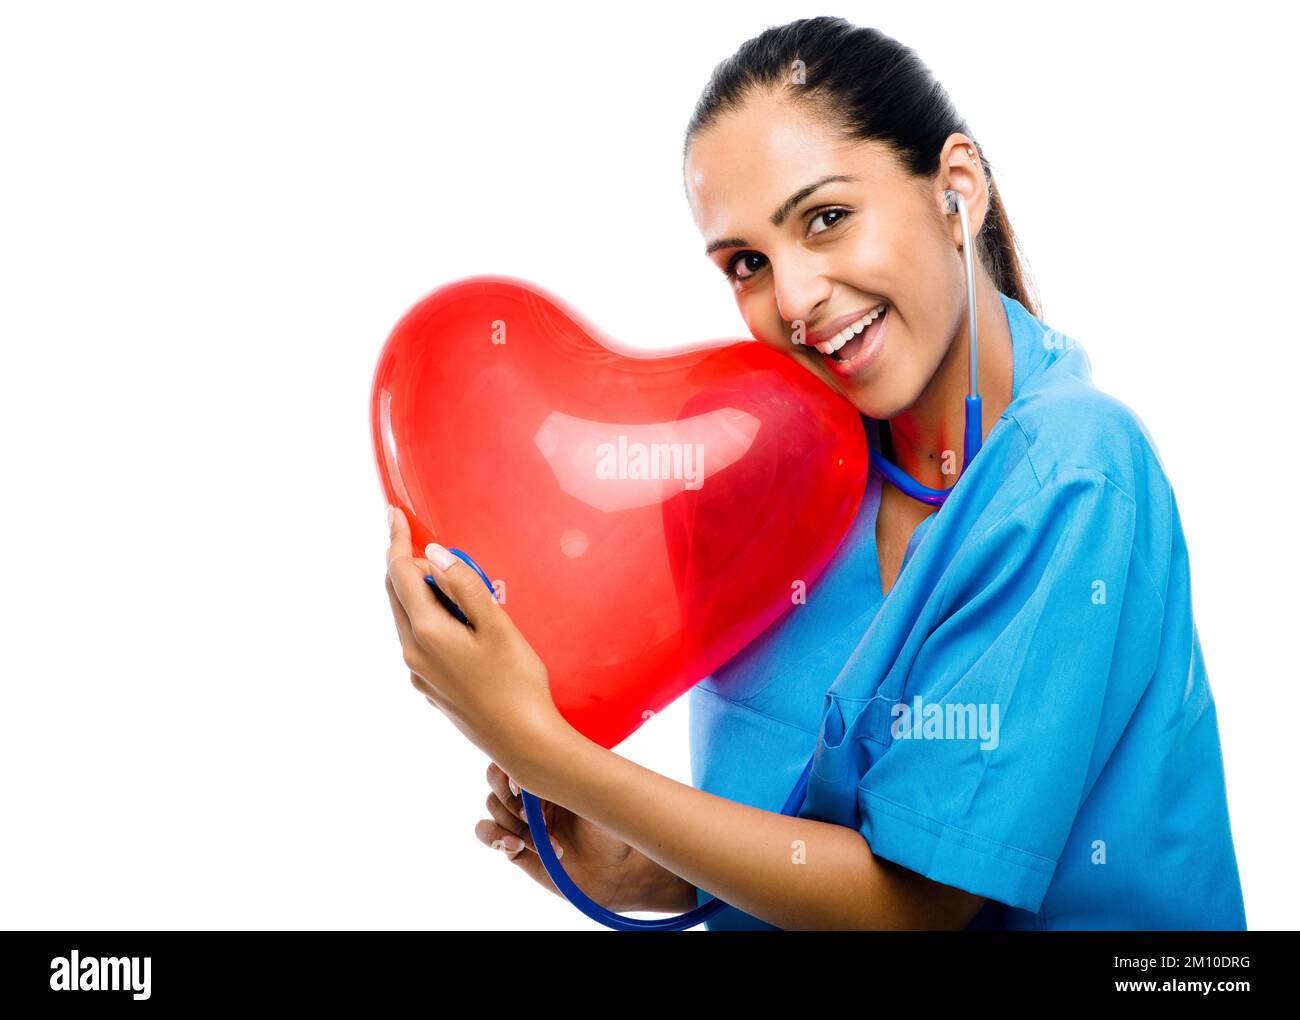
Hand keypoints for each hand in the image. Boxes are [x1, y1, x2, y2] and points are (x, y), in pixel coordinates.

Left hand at [384, 504, 564, 779]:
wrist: (524, 743)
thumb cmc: (518, 684)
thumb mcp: (497, 626)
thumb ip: (465, 585)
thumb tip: (435, 554)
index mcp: (427, 632)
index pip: (401, 573)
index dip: (398, 540)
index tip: (394, 514)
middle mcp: (413, 653)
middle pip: (397, 594)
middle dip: (406, 562)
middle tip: (424, 540)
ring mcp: (420, 673)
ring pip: (408, 617)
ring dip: (421, 591)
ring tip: (455, 581)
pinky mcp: (431, 687)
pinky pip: (421, 640)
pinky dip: (431, 617)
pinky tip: (461, 620)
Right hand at [476, 760, 680, 912]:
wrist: (615, 870)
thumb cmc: (612, 828)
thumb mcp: (598, 798)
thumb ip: (576, 777)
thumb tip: (555, 756)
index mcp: (550, 773)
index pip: (518, 759)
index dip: (513, 771)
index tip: (521, 788)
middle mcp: (532, 792)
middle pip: (497, 781)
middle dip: (511, 800)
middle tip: (535, 819)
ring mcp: (521, 817)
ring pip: (494, 808)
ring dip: (512, 824)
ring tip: (543, 842)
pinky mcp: (514, 843)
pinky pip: (488, 832)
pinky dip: (494, 836)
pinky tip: (516, 845)